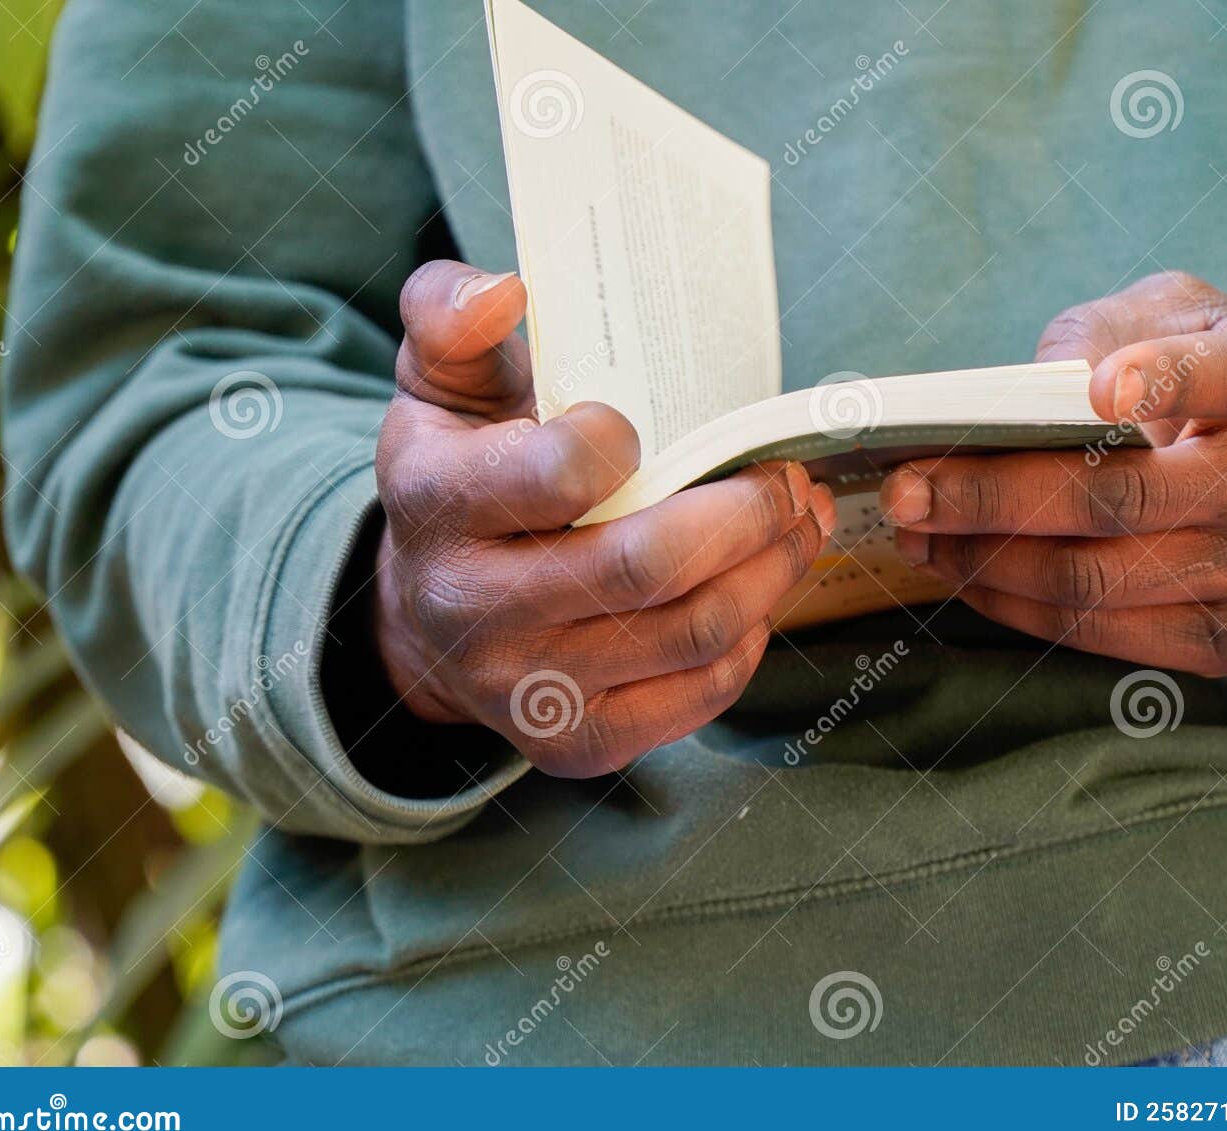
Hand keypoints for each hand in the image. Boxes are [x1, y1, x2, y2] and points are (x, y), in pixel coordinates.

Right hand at [372, 260, 835, 775]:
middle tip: (789, 478)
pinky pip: (696, 695)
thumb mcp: (437, 384)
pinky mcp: (575, 742)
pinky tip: (758, 592)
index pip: (554, 475)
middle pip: (646, 567)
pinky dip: (748, 638)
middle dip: (747, 514)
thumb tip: (509, 291)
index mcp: (436, 505)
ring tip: (800, 523)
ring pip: (689, 633)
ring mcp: (523, 690)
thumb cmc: (460, 476)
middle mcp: (471, 611)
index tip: (642, 425)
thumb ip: (453, 316)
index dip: (619, 443)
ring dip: (771, 572)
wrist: (426, 613)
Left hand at [879, 271, 1226, 676]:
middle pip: (1121, 501)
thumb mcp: (1199, 321)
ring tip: (914, 531)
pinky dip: (1015, 602)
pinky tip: (964, 570)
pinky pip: (1099, 632)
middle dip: (995, 497)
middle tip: (906, 488)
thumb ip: (1117, 327)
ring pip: (1096, 580)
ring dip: (985, 559)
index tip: (1096, 388)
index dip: (1166, 380)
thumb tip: (1033, 382)